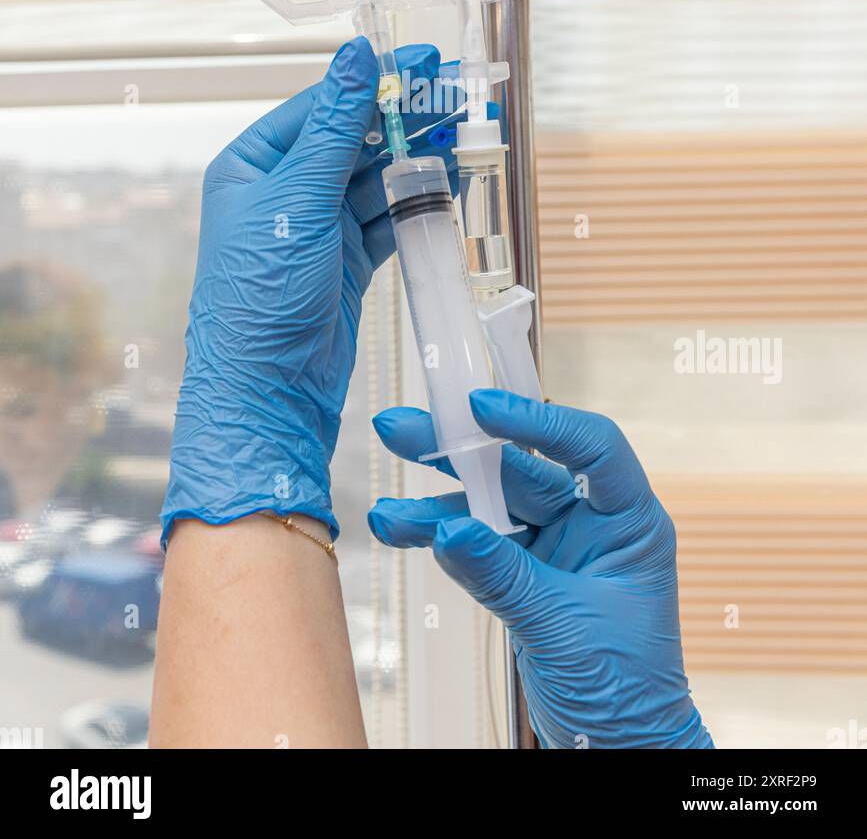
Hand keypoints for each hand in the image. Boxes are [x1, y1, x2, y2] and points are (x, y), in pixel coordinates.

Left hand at [161, 36, 458, 545]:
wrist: (267, 393)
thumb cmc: (260, 295)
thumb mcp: (299, 199)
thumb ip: (336, 128)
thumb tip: (358, 56)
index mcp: (253, 165)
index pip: (323, 106)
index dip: (374, 82)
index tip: (423, 60)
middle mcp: (283, 191)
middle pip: (355, 138)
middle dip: (405, 119)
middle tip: (457, 94)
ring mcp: (317, 227)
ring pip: (377, 178)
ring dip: (417, 159)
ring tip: (462, 135)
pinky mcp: (347, 261)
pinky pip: (390, 218)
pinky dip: (419, 203)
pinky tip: (450, 183)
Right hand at [369, 389, 712, 749]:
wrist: (617, 749)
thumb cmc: (627, 693)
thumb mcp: (562, 628)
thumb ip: (503, 575)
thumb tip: (449, 529)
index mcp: (628, 522)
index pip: (590, 447)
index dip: (539, 420)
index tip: (483, 406)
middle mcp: (592, 525)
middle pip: (523, 469)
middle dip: (462, 451)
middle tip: (406, 429)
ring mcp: (556, 549)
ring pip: (490, 506)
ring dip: (437, 501)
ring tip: (386, 503)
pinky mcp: (525, 575)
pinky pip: (477, 544)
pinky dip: (440, 538)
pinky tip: (402, 529)